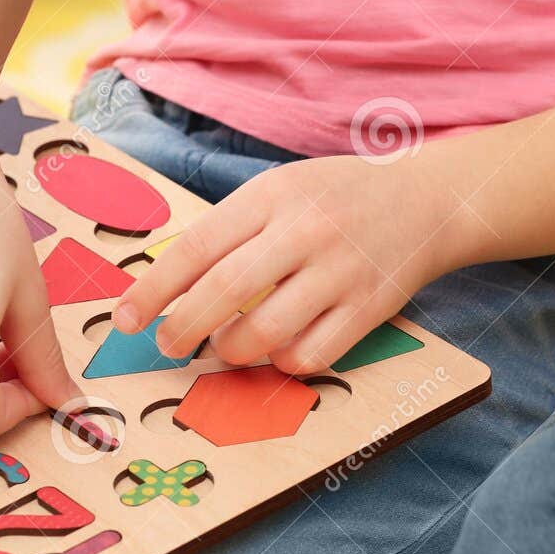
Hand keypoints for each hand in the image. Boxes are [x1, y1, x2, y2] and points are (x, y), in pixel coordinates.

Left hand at [113, 153, 457, 373]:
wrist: (427, 201)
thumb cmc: (334, 199)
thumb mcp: (278, 190)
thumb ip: (230, 230)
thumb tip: (165, 286)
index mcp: (272, 196)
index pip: (197, 248)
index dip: (153, 290)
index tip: (127, 320)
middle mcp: (305, 231)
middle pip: (225, 293)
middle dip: (183, 328)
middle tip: (167, 345)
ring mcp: (340, 271)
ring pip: (265, 333)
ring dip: (230, 351)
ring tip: (221, 348)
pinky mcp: (370, 309)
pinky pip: (310, 355)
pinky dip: (281, 363)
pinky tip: (275, 352)